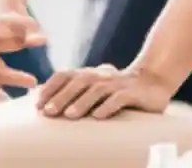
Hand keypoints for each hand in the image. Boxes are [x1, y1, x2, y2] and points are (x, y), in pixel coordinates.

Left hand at [35, 64, 171, 119]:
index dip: (50, 88)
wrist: (154, 81)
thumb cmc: (118, 90)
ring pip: (97, 89)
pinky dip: (108, 106)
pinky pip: (120, 98)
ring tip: (69, 116)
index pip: (65, 75)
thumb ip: (75, 93)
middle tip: (48, 112)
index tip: (37, 104)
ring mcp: (118, 83)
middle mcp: (101, 75)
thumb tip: (45, 103)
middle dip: (62, 96)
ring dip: (82, 102)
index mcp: (89, 73)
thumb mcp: (96, 89)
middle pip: (79, 81)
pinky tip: (99, 116)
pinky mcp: (134, 93)